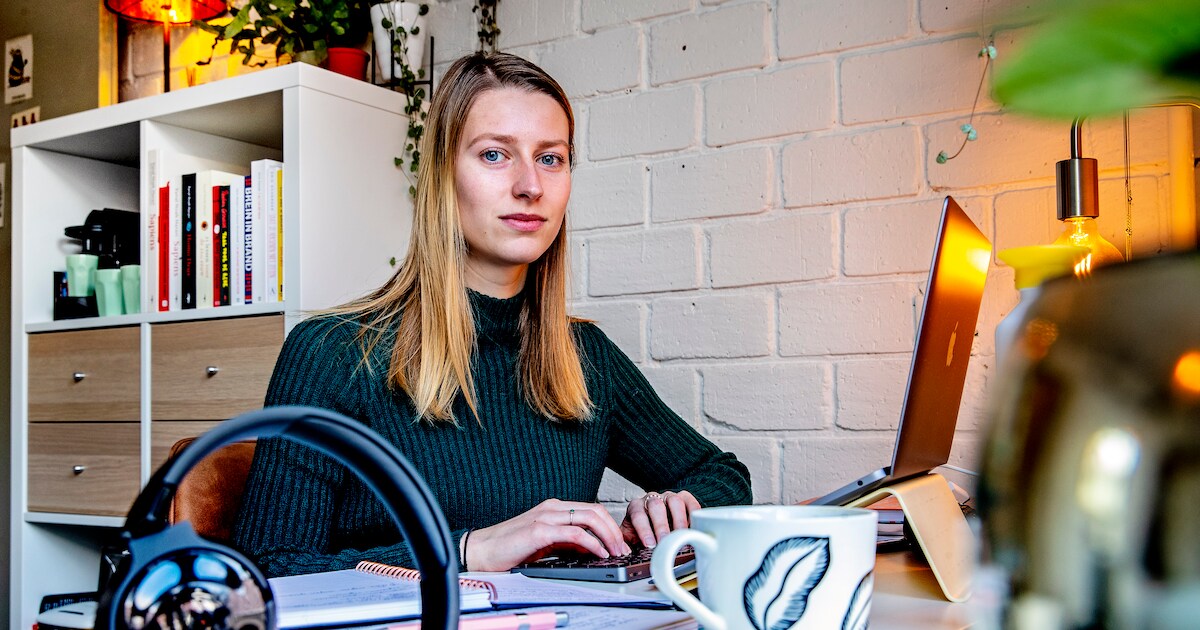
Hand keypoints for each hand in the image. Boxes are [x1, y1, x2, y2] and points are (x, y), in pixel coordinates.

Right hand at [464, 499, 631, 570]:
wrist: (481, 551)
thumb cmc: (510, 548)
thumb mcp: (546, 543)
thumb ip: (568, 542)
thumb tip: (593, 548)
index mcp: (554, 508)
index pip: (592, 509)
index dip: (611, 525)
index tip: (620, 543)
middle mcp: (552, 508)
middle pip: (595, 510)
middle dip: (614, 530)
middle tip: (623, 549)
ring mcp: (546, 517)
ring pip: (589, 517)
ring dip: (608, 536)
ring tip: (615, 552)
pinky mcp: (540, 531)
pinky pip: (575, 533)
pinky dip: (592, 543)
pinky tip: (599, 553)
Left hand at [620, 490, 700, 547]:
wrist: (657, 521)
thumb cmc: (644, 532)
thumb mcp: (631, 538)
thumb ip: (625, 544)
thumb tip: (625, 553)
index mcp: (636, 507)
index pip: (638, 514)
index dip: (644, 530)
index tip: (650, 545)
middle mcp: (652, 499)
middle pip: (656, 506)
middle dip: (661, 525)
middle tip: (665, 541)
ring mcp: (669, 497)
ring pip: (674, 501)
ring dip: (679, 520)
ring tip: (681, 536)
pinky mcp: (685, 498)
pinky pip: (691, 502)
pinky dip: (693, 515)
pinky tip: (694, 528)